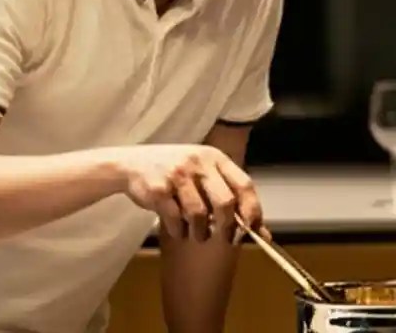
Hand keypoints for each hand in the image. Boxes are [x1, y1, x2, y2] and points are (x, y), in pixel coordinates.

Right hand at [113, 144, 263, 243]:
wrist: (132, 163)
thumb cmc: (177, 173)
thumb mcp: (204, 174)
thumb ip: (229, 194)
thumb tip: (263, 231)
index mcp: (216, 158)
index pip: (244, 184)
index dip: (252, 210)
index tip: (255, 229)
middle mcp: (199, 163)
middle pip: (224, 202)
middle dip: (228, 226)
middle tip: (228, 239)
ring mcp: (178, 174)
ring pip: (199, 213)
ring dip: (200, 231)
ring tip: (198, 235)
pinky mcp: (158, 188)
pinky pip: (174, 218)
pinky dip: (178, 230)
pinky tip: (178, 231)